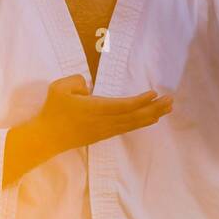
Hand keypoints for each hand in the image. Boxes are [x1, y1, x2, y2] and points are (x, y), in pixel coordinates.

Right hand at [3, 75, 172, 185]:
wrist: (47, 138)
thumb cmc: (52, 111)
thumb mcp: (59, 87)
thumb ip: (76, 81)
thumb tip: (89, 87)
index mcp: (94, 109)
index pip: (122, 106)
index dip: (140, 101)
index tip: (154, 93)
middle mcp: (103, 122)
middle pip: (133, 116)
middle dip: (154, 108)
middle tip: (171, 101)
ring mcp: (104, 130)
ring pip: (132, 123)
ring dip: (151, 115)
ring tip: (167, 109)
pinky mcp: (103, 135)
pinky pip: (126, 128)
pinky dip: (140, 122)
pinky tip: (151, 118)